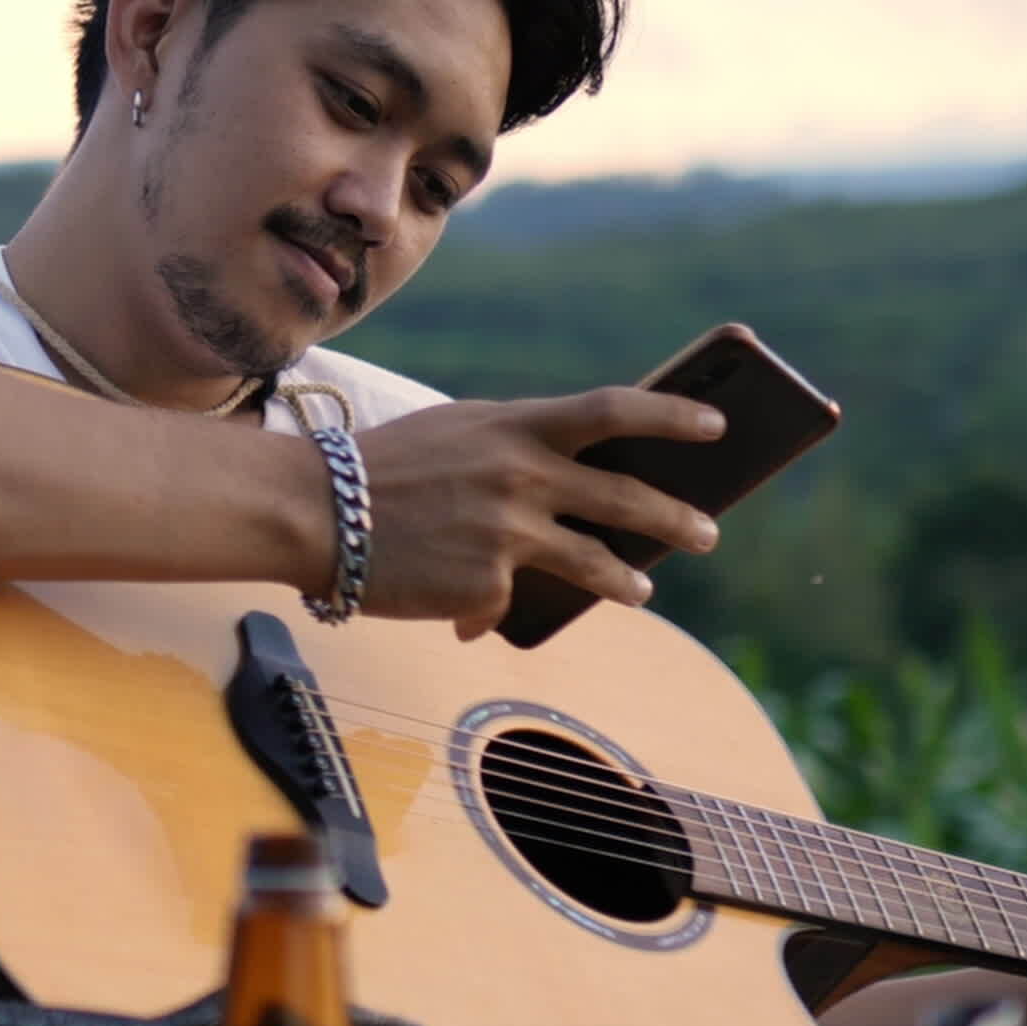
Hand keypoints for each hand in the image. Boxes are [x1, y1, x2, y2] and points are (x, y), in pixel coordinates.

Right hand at [345, 389, 726, 637]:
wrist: (311, 509)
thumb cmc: (377, 468)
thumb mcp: (452, 434)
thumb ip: (510, 448)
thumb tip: (565, 485)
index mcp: (514, 427)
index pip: (613, 411)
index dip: (672, 417)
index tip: (715, 426)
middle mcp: (522, 476)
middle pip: (624, 497)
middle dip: (676, 518)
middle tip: (707, 531)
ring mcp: (507, 533)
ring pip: (594, 564)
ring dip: (625, 580)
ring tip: (642, 589)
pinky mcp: (484, 584)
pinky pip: (504, 601)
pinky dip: (488, 609)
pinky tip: (470, 614)